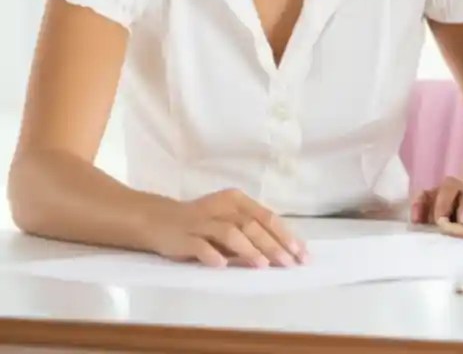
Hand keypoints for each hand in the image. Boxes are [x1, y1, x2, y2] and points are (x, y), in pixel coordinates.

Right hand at [143, 188, 305, 267]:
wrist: (156, 220)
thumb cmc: (201, 224)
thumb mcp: (229, 223)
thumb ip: (252, 234)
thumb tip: (285, 252)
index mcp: (237, 200)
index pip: (267, 217)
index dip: (286, 235)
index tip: (302, 254)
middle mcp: (221, 207)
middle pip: (252, 225)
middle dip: (273, 245)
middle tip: (289, 263)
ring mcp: (201, 221)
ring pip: (229, 233)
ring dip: (248, 249)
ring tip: (263, 265)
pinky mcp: (182, 236)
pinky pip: (198, 245)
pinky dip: (211, 254)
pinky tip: (222, 265)